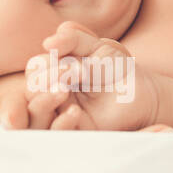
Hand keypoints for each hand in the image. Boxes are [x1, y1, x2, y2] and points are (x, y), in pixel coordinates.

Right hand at [20, 21, 160, 131]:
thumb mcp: (95, 46)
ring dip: (44, 100)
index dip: (45, 64)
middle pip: (30, 91)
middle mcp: (52, 94)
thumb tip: (47, 43)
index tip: (65, 58)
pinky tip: (75, 112)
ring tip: (65, 90)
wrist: (142, 90)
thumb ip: (72, 39)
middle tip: (75, 71)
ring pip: (35, 113)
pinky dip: (60, 122)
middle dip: (47, 79)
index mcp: (53, 73)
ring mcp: (62, 115)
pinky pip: (56, 134)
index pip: (34, 70)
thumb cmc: (115, 66)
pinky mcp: (76, 134)